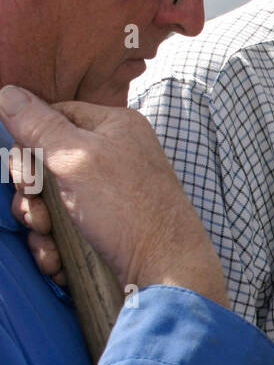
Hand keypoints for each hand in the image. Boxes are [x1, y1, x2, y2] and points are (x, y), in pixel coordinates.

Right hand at [0, 86, 227, 307]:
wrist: (167, 273)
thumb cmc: (130, 211)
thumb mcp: (78, 159)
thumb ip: (38, 125)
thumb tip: (7, 92)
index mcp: (113, 127)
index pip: (54, 116)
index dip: (29, 144)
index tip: (26, 174)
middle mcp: (113, 156)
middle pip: (46, 162)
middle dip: (31, 194)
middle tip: (36, 214)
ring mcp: (109, 195)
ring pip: (51, 201)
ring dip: (39, 225)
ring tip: (50, 243)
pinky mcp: (106, 229)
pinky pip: (65, 229)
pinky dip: (55, 246)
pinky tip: (58, 261)